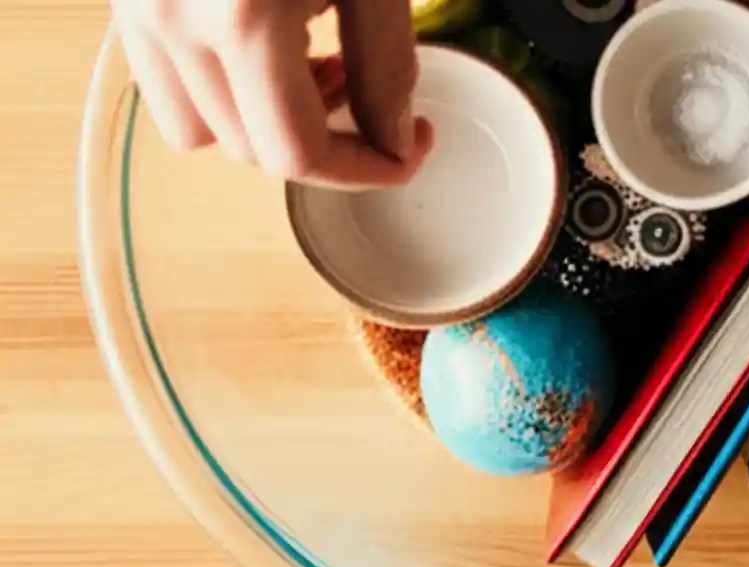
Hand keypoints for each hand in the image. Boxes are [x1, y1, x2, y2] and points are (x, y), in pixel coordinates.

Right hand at [111, 0, 431, 188]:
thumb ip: (386, 62)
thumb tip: (394, 140)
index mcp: (241, 17)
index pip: (299, 152)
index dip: (368, 168)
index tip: (412, 147)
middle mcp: (171, 20)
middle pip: (251, 150)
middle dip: (325, 142)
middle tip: (369, 94)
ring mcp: (134, 8)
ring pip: (199, 130)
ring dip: (264, 122)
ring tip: (314, 64)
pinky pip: (163, 83)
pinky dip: (219, 89)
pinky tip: (263, 44)